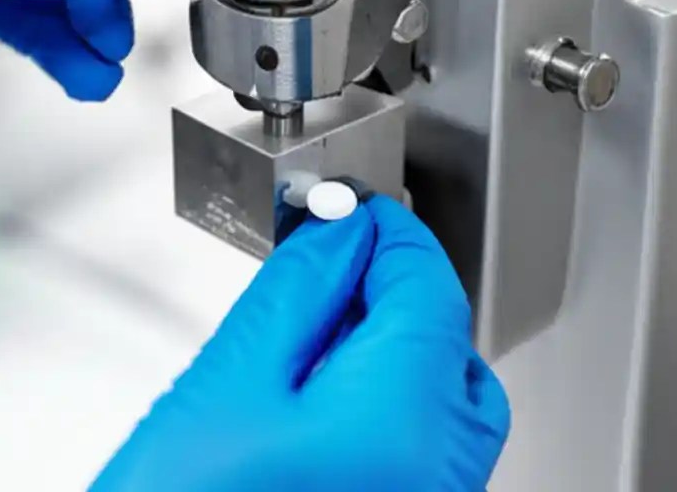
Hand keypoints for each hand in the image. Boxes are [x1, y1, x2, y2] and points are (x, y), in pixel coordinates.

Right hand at [93, 197, 510, 491]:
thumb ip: (297, 293)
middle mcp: (440, 478)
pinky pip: (423, 449)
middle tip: (326, 269)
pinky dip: (386, 404)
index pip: (429, 291)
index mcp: (406, 425)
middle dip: (392, 296)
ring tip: (310, 337)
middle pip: (447, 346)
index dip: (387, 236)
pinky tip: (317, 400)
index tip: (350, 211)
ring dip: (389, 350)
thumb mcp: (229, 381)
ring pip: (442, 400)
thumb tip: (337, 233)